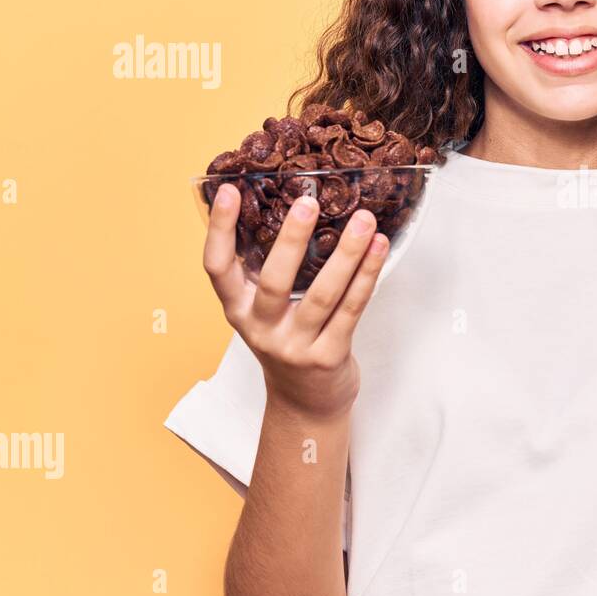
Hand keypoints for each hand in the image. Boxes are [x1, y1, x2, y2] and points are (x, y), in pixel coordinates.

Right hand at [202, 182, 389, 421]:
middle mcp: (261, 329)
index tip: (230, 190)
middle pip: (274, 280)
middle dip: (292, 239)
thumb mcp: (265, 312)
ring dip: (347, 254)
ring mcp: (294, 346)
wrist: (304, 405)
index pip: (218, 268)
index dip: (220, 230)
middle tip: (309, 201)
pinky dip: (367, 276)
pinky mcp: (328, 357)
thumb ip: (268, 272)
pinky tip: (379, 249)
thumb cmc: (288, 343)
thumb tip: (290, 206)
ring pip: (323, 294)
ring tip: (364, 220)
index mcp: (239, 310)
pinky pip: (351, 310)